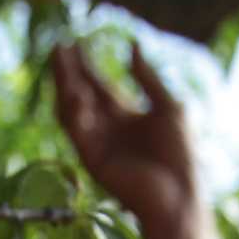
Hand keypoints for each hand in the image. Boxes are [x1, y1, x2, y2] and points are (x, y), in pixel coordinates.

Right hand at [51, 42, 219, 238]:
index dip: (85, 65)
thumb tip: (133, 47)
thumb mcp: (169, 107)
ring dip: (64, 85)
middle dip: (68, 71)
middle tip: (58, 46)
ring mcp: (97, 143)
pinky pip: (75, 131)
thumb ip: (149, 78)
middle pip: (80, 93)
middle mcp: (107, 128)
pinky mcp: (92, 158)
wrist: (178, 195)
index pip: (98, 86)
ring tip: (60, 62)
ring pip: (70, 109)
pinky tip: (76, 93)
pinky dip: (73, 111)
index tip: (73, 42)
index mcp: (125, 116)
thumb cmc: (180, 155)